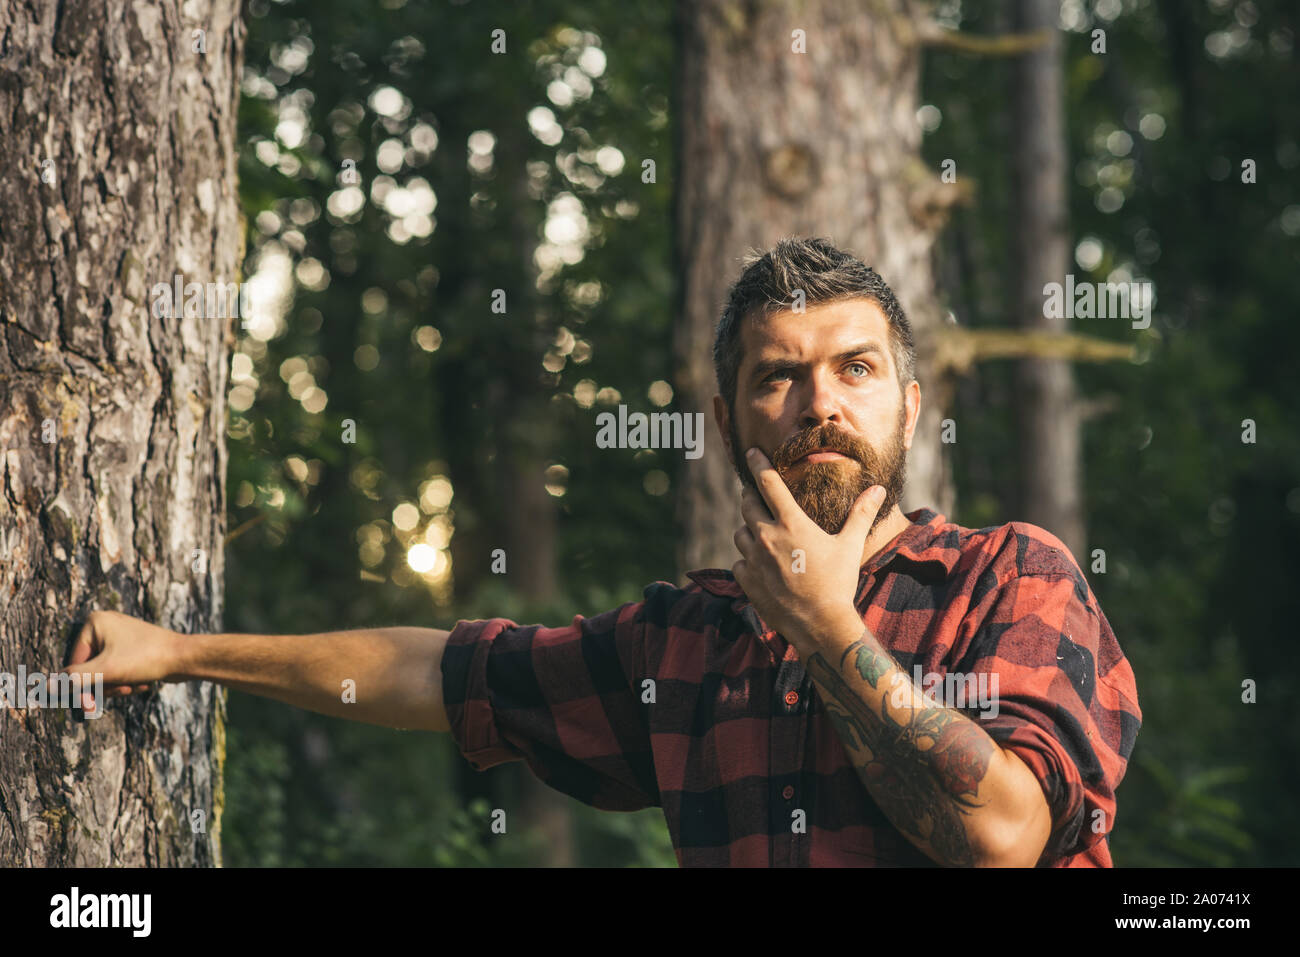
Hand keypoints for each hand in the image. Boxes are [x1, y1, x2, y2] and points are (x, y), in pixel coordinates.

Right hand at [57, 610, 182, 713]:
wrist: (186, 657)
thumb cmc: (147, 658)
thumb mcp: (106, 671)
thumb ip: (75, 679)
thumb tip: (46, 686)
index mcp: (94, 623)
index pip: (74, 663)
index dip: (80, 688)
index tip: (89, 708)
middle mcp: (105, 625)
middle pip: (89, 668)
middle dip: (105, 685)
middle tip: (123, 692)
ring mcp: (119, 635)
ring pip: (104, 672)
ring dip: (117, 685)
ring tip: (135, 686)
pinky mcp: (131, 647)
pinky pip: (118, 670)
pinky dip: (127, 680)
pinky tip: (143, 682)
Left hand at [732, 448, 883, 652]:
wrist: (820, 624)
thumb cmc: (837, 583)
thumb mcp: (850, 546)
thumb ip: (861, 514)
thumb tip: (878, 489)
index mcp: (791, 523)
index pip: (767, 483)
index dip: (757, 464)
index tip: (750, 452)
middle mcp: (767, 537)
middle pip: (747, 505)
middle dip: (751, 497)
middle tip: (758, 497)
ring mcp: (753, 560)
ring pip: (740, 533)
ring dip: (748, 530)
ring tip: (763, 536)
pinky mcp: (746, 580)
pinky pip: (739, 562)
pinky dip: (747, 560)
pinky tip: (762, 566)